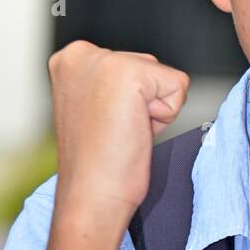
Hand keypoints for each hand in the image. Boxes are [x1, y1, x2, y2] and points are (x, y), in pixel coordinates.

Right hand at [48, 40, 190, 227]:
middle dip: (144, 103)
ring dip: (153, 110)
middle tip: (117, 130)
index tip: (108, 124)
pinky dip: (166, 116)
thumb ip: (114, 85)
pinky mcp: (130, 73)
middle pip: (149, 66)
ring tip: (123, 131)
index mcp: (71, 60)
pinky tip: (135, 131)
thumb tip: (144, 84)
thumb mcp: (97, 108)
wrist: (91, 196)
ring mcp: (104, 60)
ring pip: (164, 76)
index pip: (131, 65)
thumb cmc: (96, 165)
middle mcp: (81, 54)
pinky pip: (179, 86)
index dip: (132, 101)